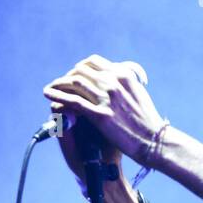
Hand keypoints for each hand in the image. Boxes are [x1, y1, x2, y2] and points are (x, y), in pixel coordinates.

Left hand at [42, 55, 164, 164]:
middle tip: (60, 84)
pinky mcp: (100, 115)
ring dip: (58, 84)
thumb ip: (123, 83)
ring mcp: (106, 98)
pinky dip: (57, 95)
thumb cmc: (146, 120)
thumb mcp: (137, 92)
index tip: (74, 75)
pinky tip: (49, 95)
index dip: (79, 68)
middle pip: (80, 70)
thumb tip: (110, 77)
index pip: (93, 62)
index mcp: (123, 74)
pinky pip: (72, 101)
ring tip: (50, 88)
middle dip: (67, 76)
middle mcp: (114, 82)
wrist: (153, 140)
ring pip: (74, 83)